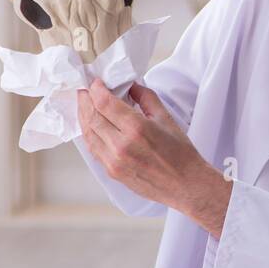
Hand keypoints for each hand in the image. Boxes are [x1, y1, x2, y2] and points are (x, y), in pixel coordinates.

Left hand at [78, 78, 231, 237]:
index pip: (104, 103)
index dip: (95, 89)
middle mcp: (121, 145)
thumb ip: (146, 98)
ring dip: (84, 116)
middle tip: (84, 90)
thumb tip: (130, 86)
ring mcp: (114, 161)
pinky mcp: (112, 172)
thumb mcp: (166, 119)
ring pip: (88, 133)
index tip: (95, 82)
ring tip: (84, 105)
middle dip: (85, 100)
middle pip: (92, 116)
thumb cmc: (180, 154)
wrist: (185, 184)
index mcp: (137, 128)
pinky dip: (90, 134)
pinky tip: (92, 126)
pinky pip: (93, 149)